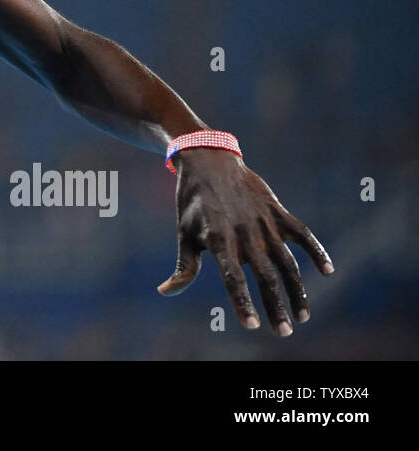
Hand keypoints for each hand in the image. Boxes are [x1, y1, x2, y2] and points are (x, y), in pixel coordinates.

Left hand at [157, 148, 332, 335]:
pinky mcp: (277, 211)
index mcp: (218, 239)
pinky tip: (327, 271)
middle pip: (264, 276)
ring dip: (297, 290)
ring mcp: (264, 221)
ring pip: (287, 262)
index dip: (242, 302)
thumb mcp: (184, 233)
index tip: (251, 325)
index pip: (232, 277)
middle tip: (283, 332)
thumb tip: (165, 292)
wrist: (209, 161)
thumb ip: (184, 266)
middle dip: (275, 306)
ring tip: (302, 317)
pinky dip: (316, 250)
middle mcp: (243, 232)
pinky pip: (302, 233)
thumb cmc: (193, 203)